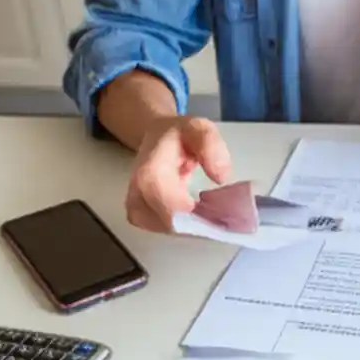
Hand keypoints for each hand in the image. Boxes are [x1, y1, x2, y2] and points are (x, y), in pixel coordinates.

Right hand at [125, 117, 233, 232]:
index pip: (173, 210)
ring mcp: (136, 209)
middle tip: (223, 211)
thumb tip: (220, 177)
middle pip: (173, 226)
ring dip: (194, 225)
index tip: (223, 212)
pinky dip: (185, 225)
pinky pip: (166, 230)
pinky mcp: (140, 217)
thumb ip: (211, 145)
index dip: (200, 217)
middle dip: (201, 223)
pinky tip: (197, 212)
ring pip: (171, 231)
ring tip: (210, 208)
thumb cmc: (178, 134)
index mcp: (150, 174)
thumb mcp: (199, 128)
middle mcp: (137, 195)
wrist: (155, 138)